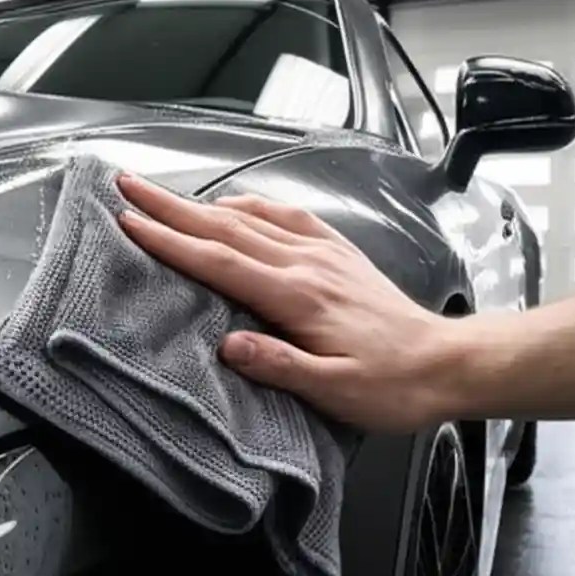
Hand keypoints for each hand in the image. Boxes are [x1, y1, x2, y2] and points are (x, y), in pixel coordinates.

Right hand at [116, 173, 464, 432]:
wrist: (447, 364)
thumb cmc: (391, 385)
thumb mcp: (336, 390)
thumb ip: (280, 365)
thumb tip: (228, 346)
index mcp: (298, 295)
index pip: (218, 261)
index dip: (169, 241)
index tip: (129, 221)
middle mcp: (306, 263)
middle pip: (223, 226)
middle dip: (170, 205)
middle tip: (127, 184)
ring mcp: (322, 252)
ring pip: (249, 216)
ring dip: (200, 202)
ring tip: (163, 193)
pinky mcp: (337, 252)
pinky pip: (285, 215)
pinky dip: (249, 204)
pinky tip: (233, 204)